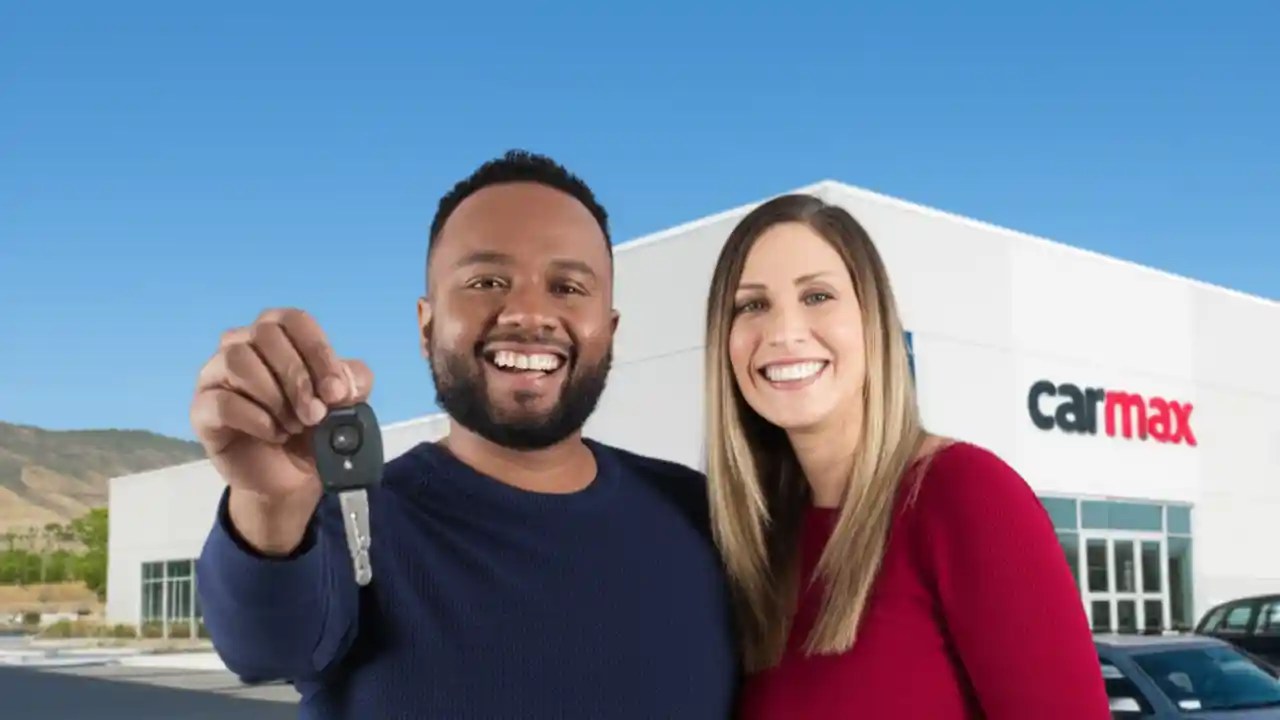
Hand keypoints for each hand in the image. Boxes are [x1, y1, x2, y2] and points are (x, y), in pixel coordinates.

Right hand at [190, 307, 373, 551]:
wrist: (290, 478)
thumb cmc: (314, 430)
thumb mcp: (347, 403)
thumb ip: (353, 381)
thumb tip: (342, 383)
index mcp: (278, 335)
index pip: (293, 320)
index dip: (318, 351)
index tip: (336, 391)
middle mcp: (241, 345)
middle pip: (265, 335)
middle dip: (298, 378)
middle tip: (315, 415)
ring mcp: (215, 375)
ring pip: (238, 360)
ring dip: (274, 396)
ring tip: (292, 425)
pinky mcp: (201, 409)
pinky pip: (222, 402)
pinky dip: (256, 420)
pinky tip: (273, 434)